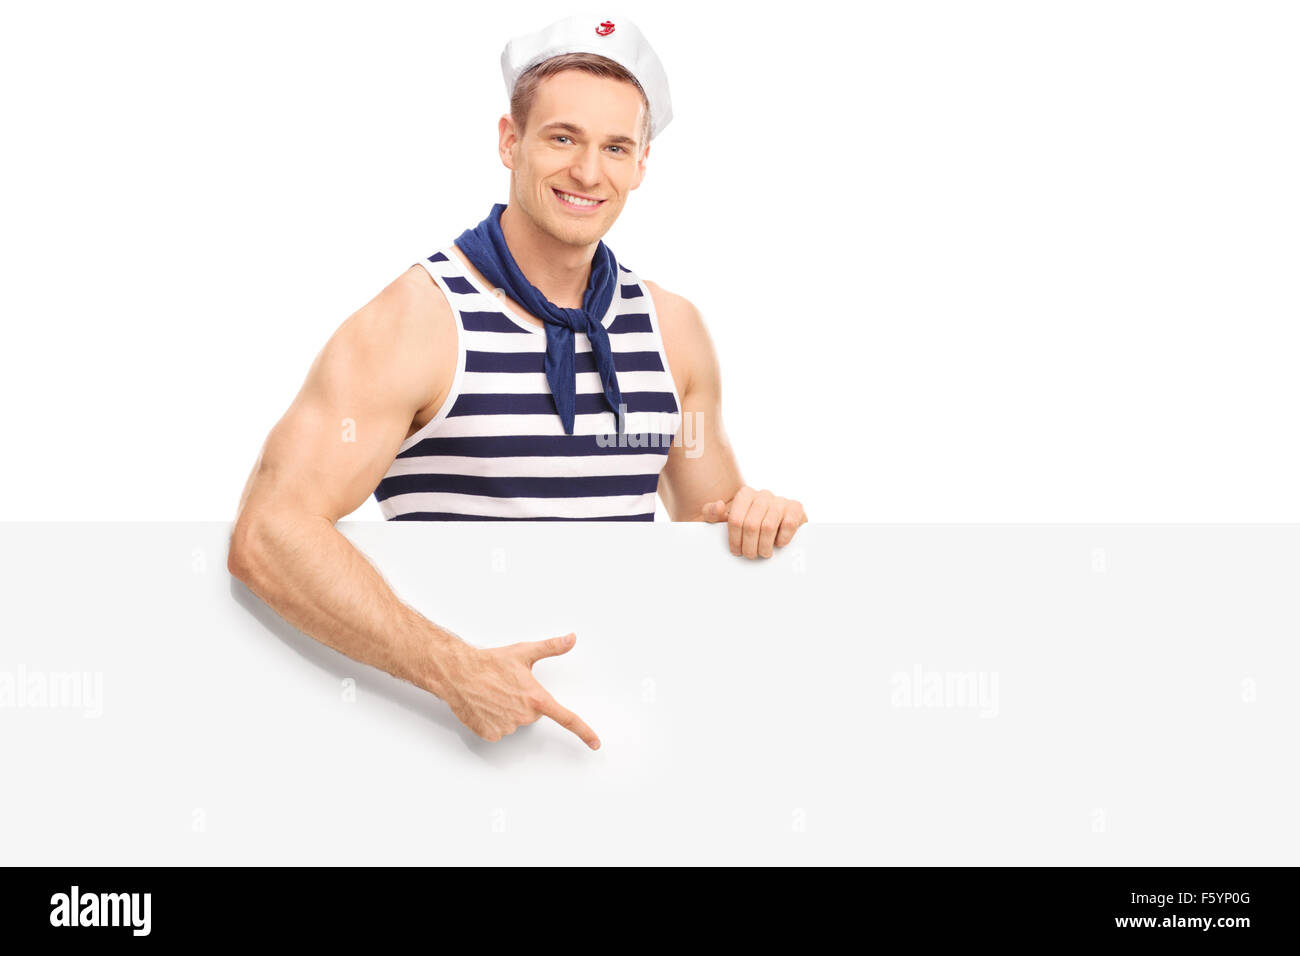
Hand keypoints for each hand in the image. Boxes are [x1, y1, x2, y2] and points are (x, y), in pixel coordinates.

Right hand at [441, 632, 600, 748]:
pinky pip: (499, 731)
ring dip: (507, 711)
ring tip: (493, 695)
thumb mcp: (524, 652)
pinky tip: (485, 706)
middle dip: (523, 702)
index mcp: (536, 698)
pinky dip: (494, 720)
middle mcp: (523, 716)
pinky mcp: (490, 734)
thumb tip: (571, 638)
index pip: (566, 718)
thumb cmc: (490, 662)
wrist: (457, 673)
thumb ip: (551, 647)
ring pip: (515, 723)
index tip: (596, 744)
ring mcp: (507, 727)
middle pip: (532, 714)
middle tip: (507, 688)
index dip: (584, 732)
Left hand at [702, 486, 807, 558]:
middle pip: (751, 525)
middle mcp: (762, 494)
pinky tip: (778, 543)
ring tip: (763, 553)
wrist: (765, 522)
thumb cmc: (743, 522)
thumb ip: (710, 512)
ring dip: (764, 546)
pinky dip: (782, 538)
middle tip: (750, 555)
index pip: (736, 520)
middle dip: (749, 546)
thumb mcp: (720, 519)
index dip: (735, 540)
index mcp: (745, 494)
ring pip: (768, 527)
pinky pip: (788, 525)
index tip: (736, 551)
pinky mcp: (795, 508)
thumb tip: (718, 506)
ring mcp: (780, 500)